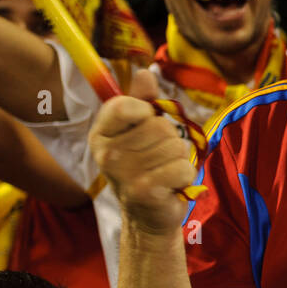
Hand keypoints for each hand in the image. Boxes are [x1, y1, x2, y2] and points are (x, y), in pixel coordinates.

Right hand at [88, 70, 195, 236]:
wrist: (147, 215)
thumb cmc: (147, 167)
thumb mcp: (141, 132)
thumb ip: (144, 102)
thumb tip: (145, 72)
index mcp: (101, 134)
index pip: (126, 105)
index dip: (148, 112)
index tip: (147, 126)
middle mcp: (107, 153)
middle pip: (160, 126)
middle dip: (171, 141)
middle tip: (159, 158)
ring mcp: (123, 173)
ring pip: (175, 146)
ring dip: (179, 160)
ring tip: (165, 172)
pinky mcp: (145, 190)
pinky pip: (183, 168)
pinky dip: (185, 176)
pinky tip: (171, 185)